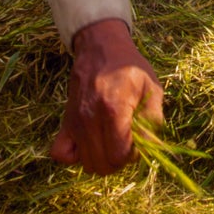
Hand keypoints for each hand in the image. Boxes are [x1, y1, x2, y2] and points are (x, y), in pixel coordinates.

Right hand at [50, 18, 163, 174]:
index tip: (138, 140)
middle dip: (119, 160)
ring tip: (111, 140)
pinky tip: (90, 143)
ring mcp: (74, 122)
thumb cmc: (129, 68)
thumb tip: (150, 148)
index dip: (133, 155)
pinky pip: (60, 154)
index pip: (119, 155)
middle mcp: (89, 118)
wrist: (101, 49)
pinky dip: (75, 156)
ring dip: (101, 158)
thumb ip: (153, 120)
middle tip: (126, 141)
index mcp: (113, 109)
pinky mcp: (65, 122)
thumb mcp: (151, 88)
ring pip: (86, 163)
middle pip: (102, 165)